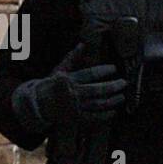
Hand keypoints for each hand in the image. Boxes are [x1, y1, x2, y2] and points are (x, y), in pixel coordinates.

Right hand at [12, 43, 126, 130]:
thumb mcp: (60, 69)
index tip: (114, 68)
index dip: (104, 70)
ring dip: (113, 101)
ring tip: (122, 96)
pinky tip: (114, 111)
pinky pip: (94, 118)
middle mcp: (72, 94)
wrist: (38, 105)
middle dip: (113, 86)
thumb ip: (73, 57)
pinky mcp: (76, 120)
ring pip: (98, 104)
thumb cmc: (51, 84)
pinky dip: (106, 115)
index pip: (89, 74)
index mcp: (68, 79)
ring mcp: (75, 108)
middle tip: (124, 83)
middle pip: (97, 90)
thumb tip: (83, 44)